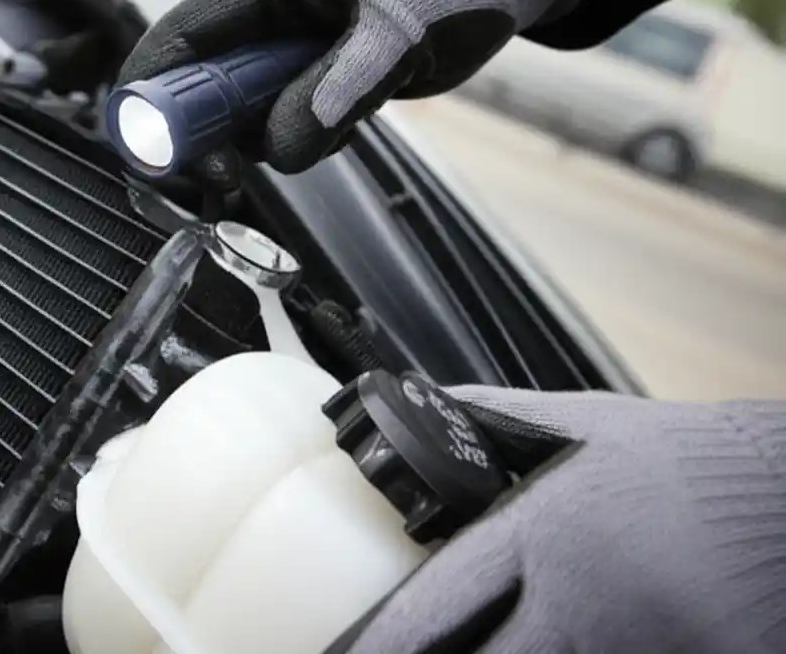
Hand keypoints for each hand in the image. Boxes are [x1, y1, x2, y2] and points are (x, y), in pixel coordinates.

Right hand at [118, 0, 586, 175]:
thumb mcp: (393, 34)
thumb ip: (331, 93)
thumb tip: (276, 151)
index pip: (175, 39)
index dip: (149, 99)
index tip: (157, 157)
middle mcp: (263, 9)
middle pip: (199, 84)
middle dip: (219, 132)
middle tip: (240, 170)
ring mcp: (288, 40)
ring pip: (246, 110)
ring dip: (277, 134)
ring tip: (342, 113)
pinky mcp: (315, 67)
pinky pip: (289, 116)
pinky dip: (311, 131)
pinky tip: (353, 112)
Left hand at [343, 388, 785, 652]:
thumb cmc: (685, 464)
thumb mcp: (582, 427)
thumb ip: (494, 422)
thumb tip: (418, 405)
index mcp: (547, 532)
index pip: (440, 602)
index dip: (384, 640)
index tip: (349, 651)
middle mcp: (584, 601)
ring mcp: (635, 648)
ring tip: (502, 644)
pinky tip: (566, 645)